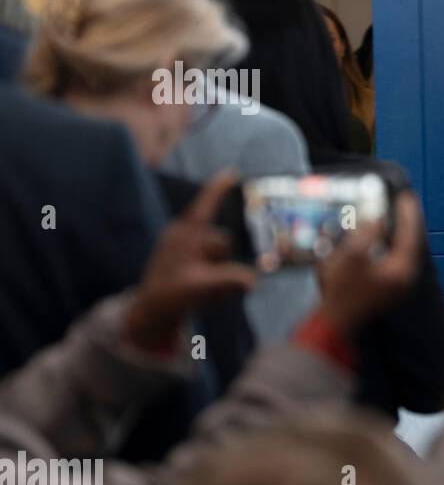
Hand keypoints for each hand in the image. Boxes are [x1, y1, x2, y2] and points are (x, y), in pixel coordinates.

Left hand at [124, 172, 256, 351]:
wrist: (149, 312)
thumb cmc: (171, 295)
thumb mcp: (201, 288)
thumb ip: (228, 281)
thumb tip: (253, 280)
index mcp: (185, 235)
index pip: (205, 206)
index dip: (219, 189)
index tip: (232, 172)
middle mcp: (184, 236)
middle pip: (220, 239)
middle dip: (223, 258)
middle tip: (210, 279)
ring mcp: (184, 248)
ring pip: (218, 253)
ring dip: (219, 269)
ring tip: (206, 289)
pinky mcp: (185, 260)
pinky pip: (211, 261)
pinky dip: (215, 274)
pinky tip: (207, 289)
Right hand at [317, 192, 424, 336]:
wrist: (333, 321)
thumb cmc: (341, 290)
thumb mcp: (352, 255)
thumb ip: (369, 233)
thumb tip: (380, 219)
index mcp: (402, 270)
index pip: (411, 235)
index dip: (408, 214)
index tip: (406, 196)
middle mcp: (405, 278)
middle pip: (411, 242)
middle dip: (406, 222)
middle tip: (402, 203)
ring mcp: (397, 285)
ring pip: (403, 250)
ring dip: (398, 232)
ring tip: (394, 214)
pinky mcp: (387, 288)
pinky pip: (394, 259)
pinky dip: (390, 245)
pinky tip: (383, 235)